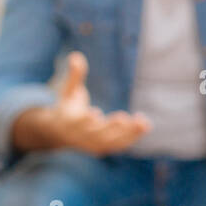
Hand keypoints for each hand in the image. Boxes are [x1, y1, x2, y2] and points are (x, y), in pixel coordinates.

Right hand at [15, 51, 152, 154]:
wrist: (60, 134)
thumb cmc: (66, 108)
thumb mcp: (67, 92)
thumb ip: (74, 76)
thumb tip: (76, 56)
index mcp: (69, 122)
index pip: (76, 123)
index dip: (85, 120)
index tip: (95, 113)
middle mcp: (81, 136)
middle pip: (96, 135)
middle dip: (110, 128)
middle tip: (123, 117)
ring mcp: (92, 145)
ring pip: (111, 142)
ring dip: (128, 133)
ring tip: (142, 122)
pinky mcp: (104, 149)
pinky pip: (119, 145)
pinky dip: (133, 137)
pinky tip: (145, 125)